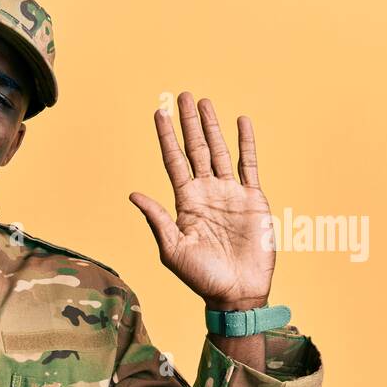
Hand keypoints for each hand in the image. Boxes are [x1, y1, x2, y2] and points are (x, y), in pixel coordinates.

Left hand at [128, 92, 274, 311]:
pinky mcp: (252, 199)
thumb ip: (157, 219)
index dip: (166, 137)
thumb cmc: (200, 276)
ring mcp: (229, 193)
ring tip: (205, 101)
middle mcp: (205, 193)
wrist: (235, 291)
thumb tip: (133, 194)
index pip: (173, 162)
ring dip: (213, 126)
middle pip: (196, 149)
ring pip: (220, 150)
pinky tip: (241, 122)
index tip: (159, 113)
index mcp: (184, 203)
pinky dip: (246, 143)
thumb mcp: (172, 249)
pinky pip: (249, 164)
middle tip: (183, 94)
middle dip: (189, 123)